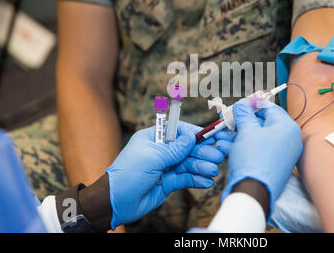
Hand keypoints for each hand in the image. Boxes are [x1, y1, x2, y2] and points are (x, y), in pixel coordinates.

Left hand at [106, 122, 223, 228]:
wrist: (116, 202)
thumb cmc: (128, 173)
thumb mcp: (152, 157)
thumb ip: (174, 149)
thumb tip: (190, 138)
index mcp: (153, 138)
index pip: (177, 131)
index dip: (194, 133)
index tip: (209, 136)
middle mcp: (160, 151)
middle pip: (186, 149)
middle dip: (202, 152)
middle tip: (217, 156)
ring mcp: (165, 167)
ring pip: (188, 164)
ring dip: (201, 167)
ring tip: (212, 171)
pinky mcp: (168, 183)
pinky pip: (185, 179)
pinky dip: (196, 180)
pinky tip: (206, 181)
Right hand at [222, 101, 302, 216]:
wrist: (253, 193)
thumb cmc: (253, 158)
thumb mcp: (246, 130)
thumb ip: (244, 114)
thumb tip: (241, 105)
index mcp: (287, 127)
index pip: (269, 108)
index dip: (250, 106)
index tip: (236, 107)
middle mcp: (289, 140)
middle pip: (262, 124)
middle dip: (240, 123)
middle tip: (225, 121)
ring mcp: (282, 155)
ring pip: (257, 139)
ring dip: (237, 135)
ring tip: (220, 135)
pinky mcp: (273, 166)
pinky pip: (258, 151)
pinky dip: (242, 147)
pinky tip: (224, 146)